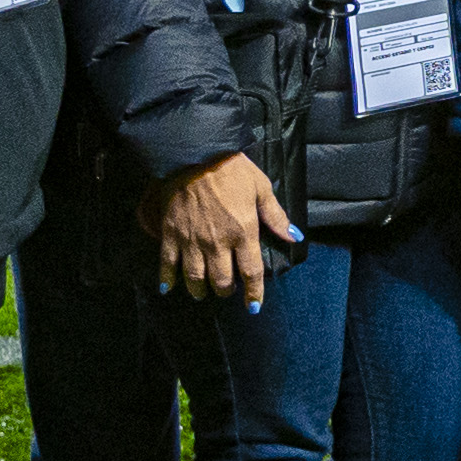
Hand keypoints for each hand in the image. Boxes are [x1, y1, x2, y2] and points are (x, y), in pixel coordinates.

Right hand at [152, 154, 294, 304]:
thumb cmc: (232, 169)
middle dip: (226, 292)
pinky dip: (167, 278)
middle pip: (222, 281)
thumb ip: (275, 216)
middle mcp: (218, 242)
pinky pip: (167, 263)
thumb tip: (294, 237)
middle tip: (226, 291)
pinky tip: (168, 287)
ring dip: (199, 290)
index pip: (251, 272)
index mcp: (243, 232)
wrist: (195, 154)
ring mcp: (192, 240)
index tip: (253, 306)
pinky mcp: (171, 234)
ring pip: (195, 278)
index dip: (253, 293)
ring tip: (202, 292)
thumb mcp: (261, 188)